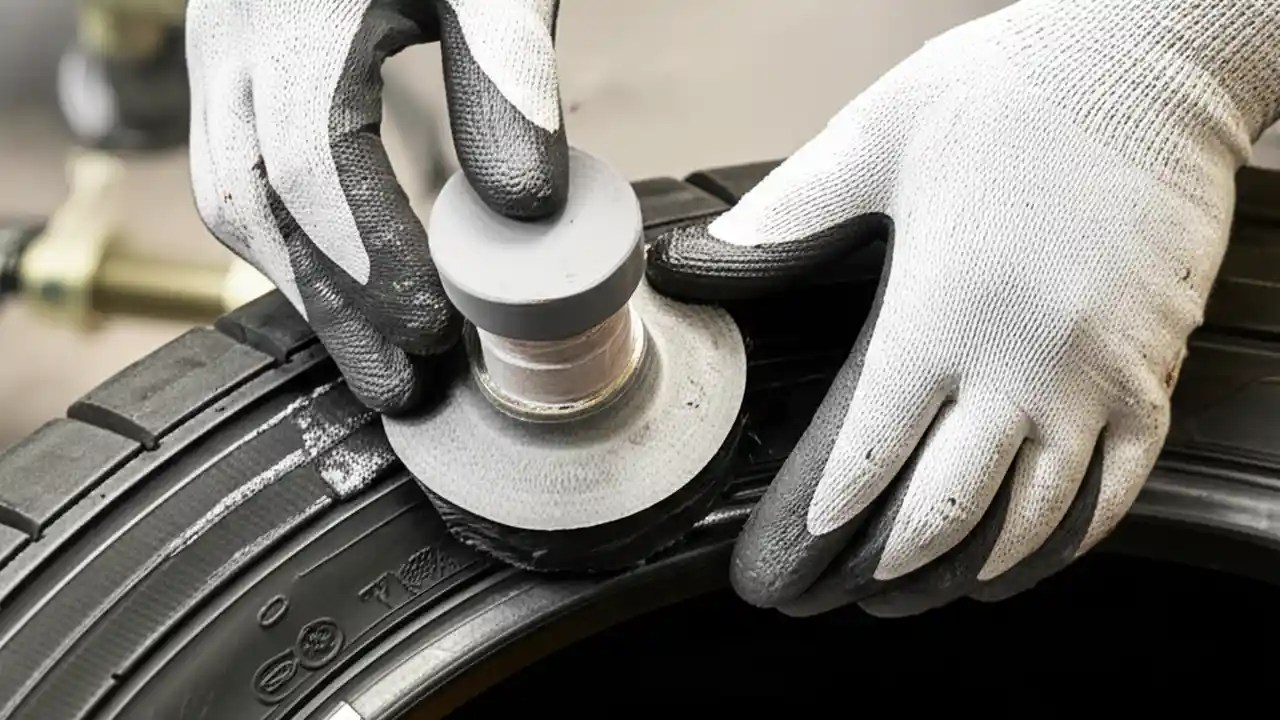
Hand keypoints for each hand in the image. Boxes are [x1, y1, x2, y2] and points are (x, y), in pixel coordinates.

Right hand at [187, 0, 566, 411]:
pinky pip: (236, 169)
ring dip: (303, 284)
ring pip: (233, 196)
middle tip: (398, 384)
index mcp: (295, 17)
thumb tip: (526, 215)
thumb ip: (506, 81)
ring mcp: (219, 51)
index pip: (317, 165)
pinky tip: (342, 277)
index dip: (374, 260)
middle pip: (258, 205)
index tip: (435, 331)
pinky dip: (290, 239)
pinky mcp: (232, 62)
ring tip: (373, 351)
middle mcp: (233, 40)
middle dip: (331, 305)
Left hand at [648, 0, 1279, 615]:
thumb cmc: (1010, 95)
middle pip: (946, 511)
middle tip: (842, 592)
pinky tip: (1019, 563)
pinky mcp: (1151, 376)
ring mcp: (1097, 381)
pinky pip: (1114, 493)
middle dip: (885, 568)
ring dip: (966, 573)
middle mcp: (1022, 365)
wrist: (1149, 66)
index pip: (872, 454)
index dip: (831, 520)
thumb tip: (699, 259)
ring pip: (1029, 522)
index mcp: (941, 314)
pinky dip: (1061, 545)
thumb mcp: (877, 138)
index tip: (800, 558)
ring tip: (917, 593)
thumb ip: (785, 214)